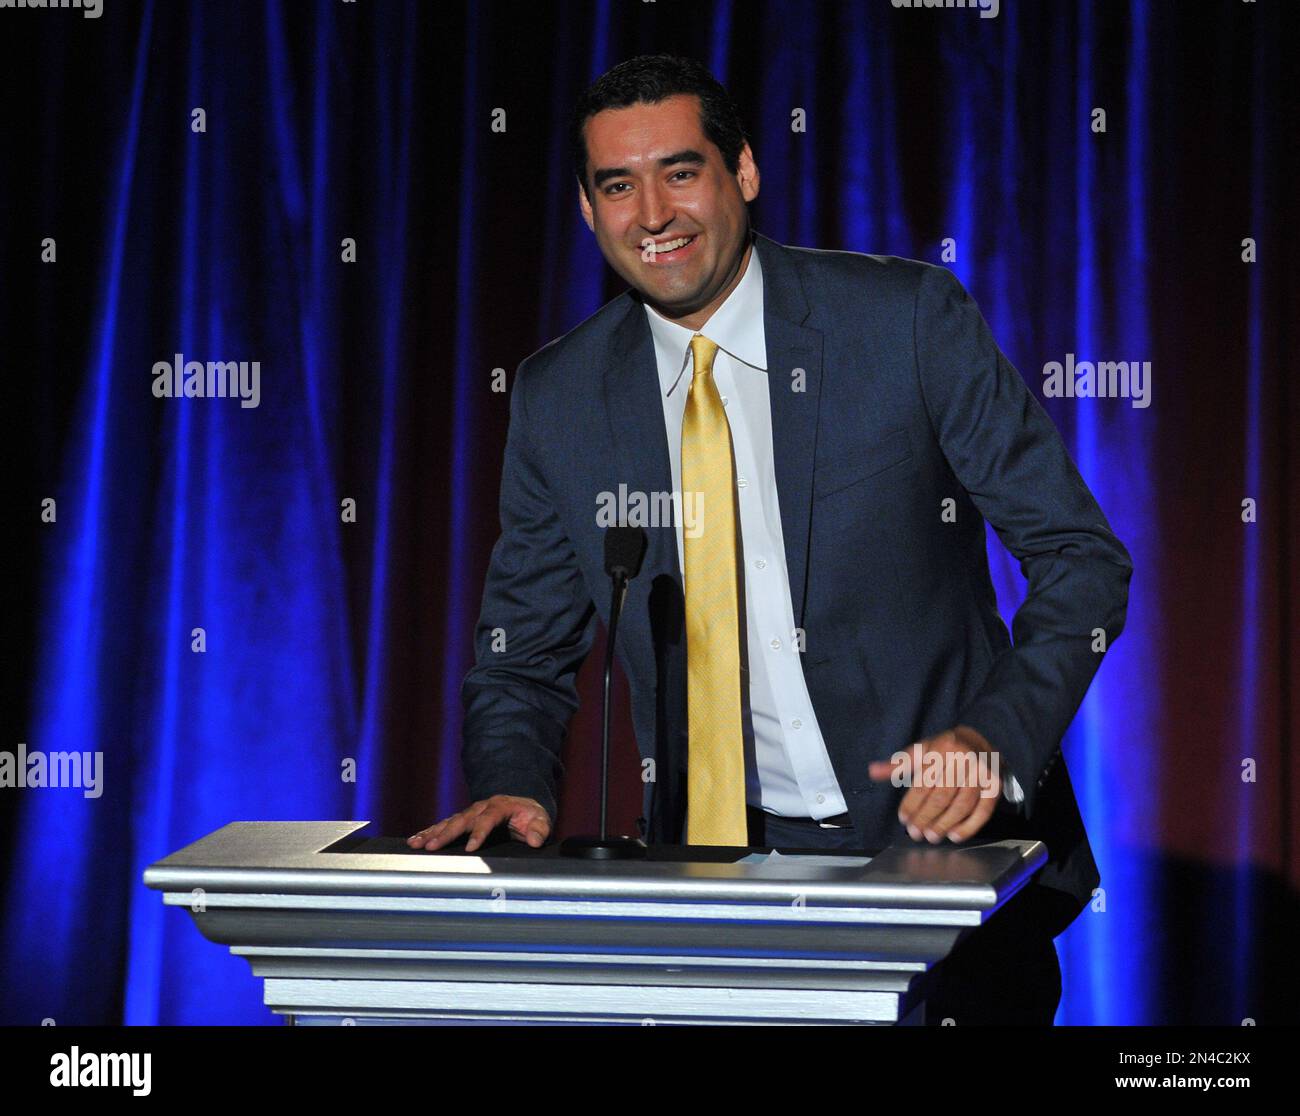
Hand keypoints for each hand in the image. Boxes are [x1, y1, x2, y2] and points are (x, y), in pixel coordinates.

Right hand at [406, 795, 551, 852]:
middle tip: (432, 847)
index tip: (472, 848)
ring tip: (416, 843)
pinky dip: (429, 832)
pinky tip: (415, 840)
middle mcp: (482, 807)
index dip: (479, 833)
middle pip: (462, 820)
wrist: (522, 807)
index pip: (488, 819)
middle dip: (447, 834)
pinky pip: (444, 825)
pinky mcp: (463, 820)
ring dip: (432, 833)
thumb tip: (535, 840)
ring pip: (449, 822)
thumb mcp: (541, 821)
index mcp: (500, 806)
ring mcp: (470, 813)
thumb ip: (539, 829)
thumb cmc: (530, 816)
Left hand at [867, 725, 1000, 844]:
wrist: (982, 740)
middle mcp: (964, 760)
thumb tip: (872, 771)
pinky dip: (969, 826)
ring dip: (945, 824)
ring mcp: (982, 774)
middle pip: (943, 796)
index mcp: (942, 749)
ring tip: (931, 837)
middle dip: (927, 817)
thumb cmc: (945, 748)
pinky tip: (955, 836)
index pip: (924, 782)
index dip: (912, 803)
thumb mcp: (921, 750)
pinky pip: (983, 810)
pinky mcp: (994, 786)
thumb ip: (898, 764)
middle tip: (915, 834)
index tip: (903, 819)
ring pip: (962, 805)